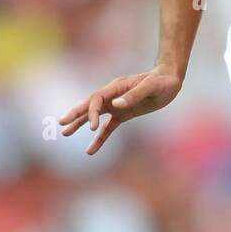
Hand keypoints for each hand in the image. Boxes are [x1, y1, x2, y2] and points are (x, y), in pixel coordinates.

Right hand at [58, 66, 182, 153]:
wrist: (169, 81)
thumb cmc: (161, 82)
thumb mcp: (151, 87)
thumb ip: (134, 95)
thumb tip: (116, 106)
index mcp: (117, 87)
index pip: (97, 99)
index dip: (91, 112)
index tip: (91, 126)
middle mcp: (113, 96)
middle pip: (89, 105)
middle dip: (75, 114)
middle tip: (61, 123)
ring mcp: (117, 105)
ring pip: (94, 116)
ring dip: (80, 124)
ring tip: (65, 132)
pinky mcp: (123, 114)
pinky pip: (107, 128)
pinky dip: (99, 138)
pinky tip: (90, 150)